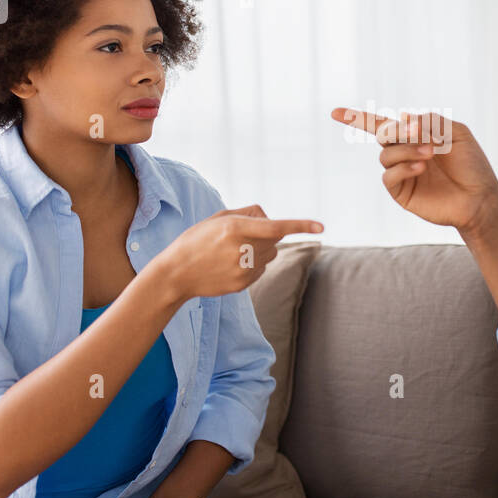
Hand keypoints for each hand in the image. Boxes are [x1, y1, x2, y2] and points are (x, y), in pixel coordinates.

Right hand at [159, 204, 322, 299]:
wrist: (176, 274)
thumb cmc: (196, 240)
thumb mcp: (218, 218)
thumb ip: (248, 213)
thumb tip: (271, 219)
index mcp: (234, 228)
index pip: (275, 226)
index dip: (300, 226)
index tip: (321, 227)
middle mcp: (242, 249)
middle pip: (275, 239)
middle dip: (267, 233)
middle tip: (243, 233)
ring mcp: (243, 269)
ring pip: (270, 254)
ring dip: (261, 248)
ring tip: (232, 250)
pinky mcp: (243, 284)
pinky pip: (261, 269)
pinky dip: (253, 263)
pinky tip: (230, 264)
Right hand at [329, 107, 497, 235]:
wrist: (480, 197)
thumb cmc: (472, 165)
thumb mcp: (456, 133)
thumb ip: (430, 121)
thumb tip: (402, 116)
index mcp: (415, 137)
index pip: (381, 125)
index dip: (357, 118)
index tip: (335, 112)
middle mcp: (404, 153)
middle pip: (382, 134)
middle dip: (398, 130)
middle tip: (420, 132)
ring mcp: (401, 173)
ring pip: (386, 154)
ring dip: (406, 149)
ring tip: (430, 154)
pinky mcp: (401, 193)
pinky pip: (388, 176)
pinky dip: (403, 167)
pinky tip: (421, 167)